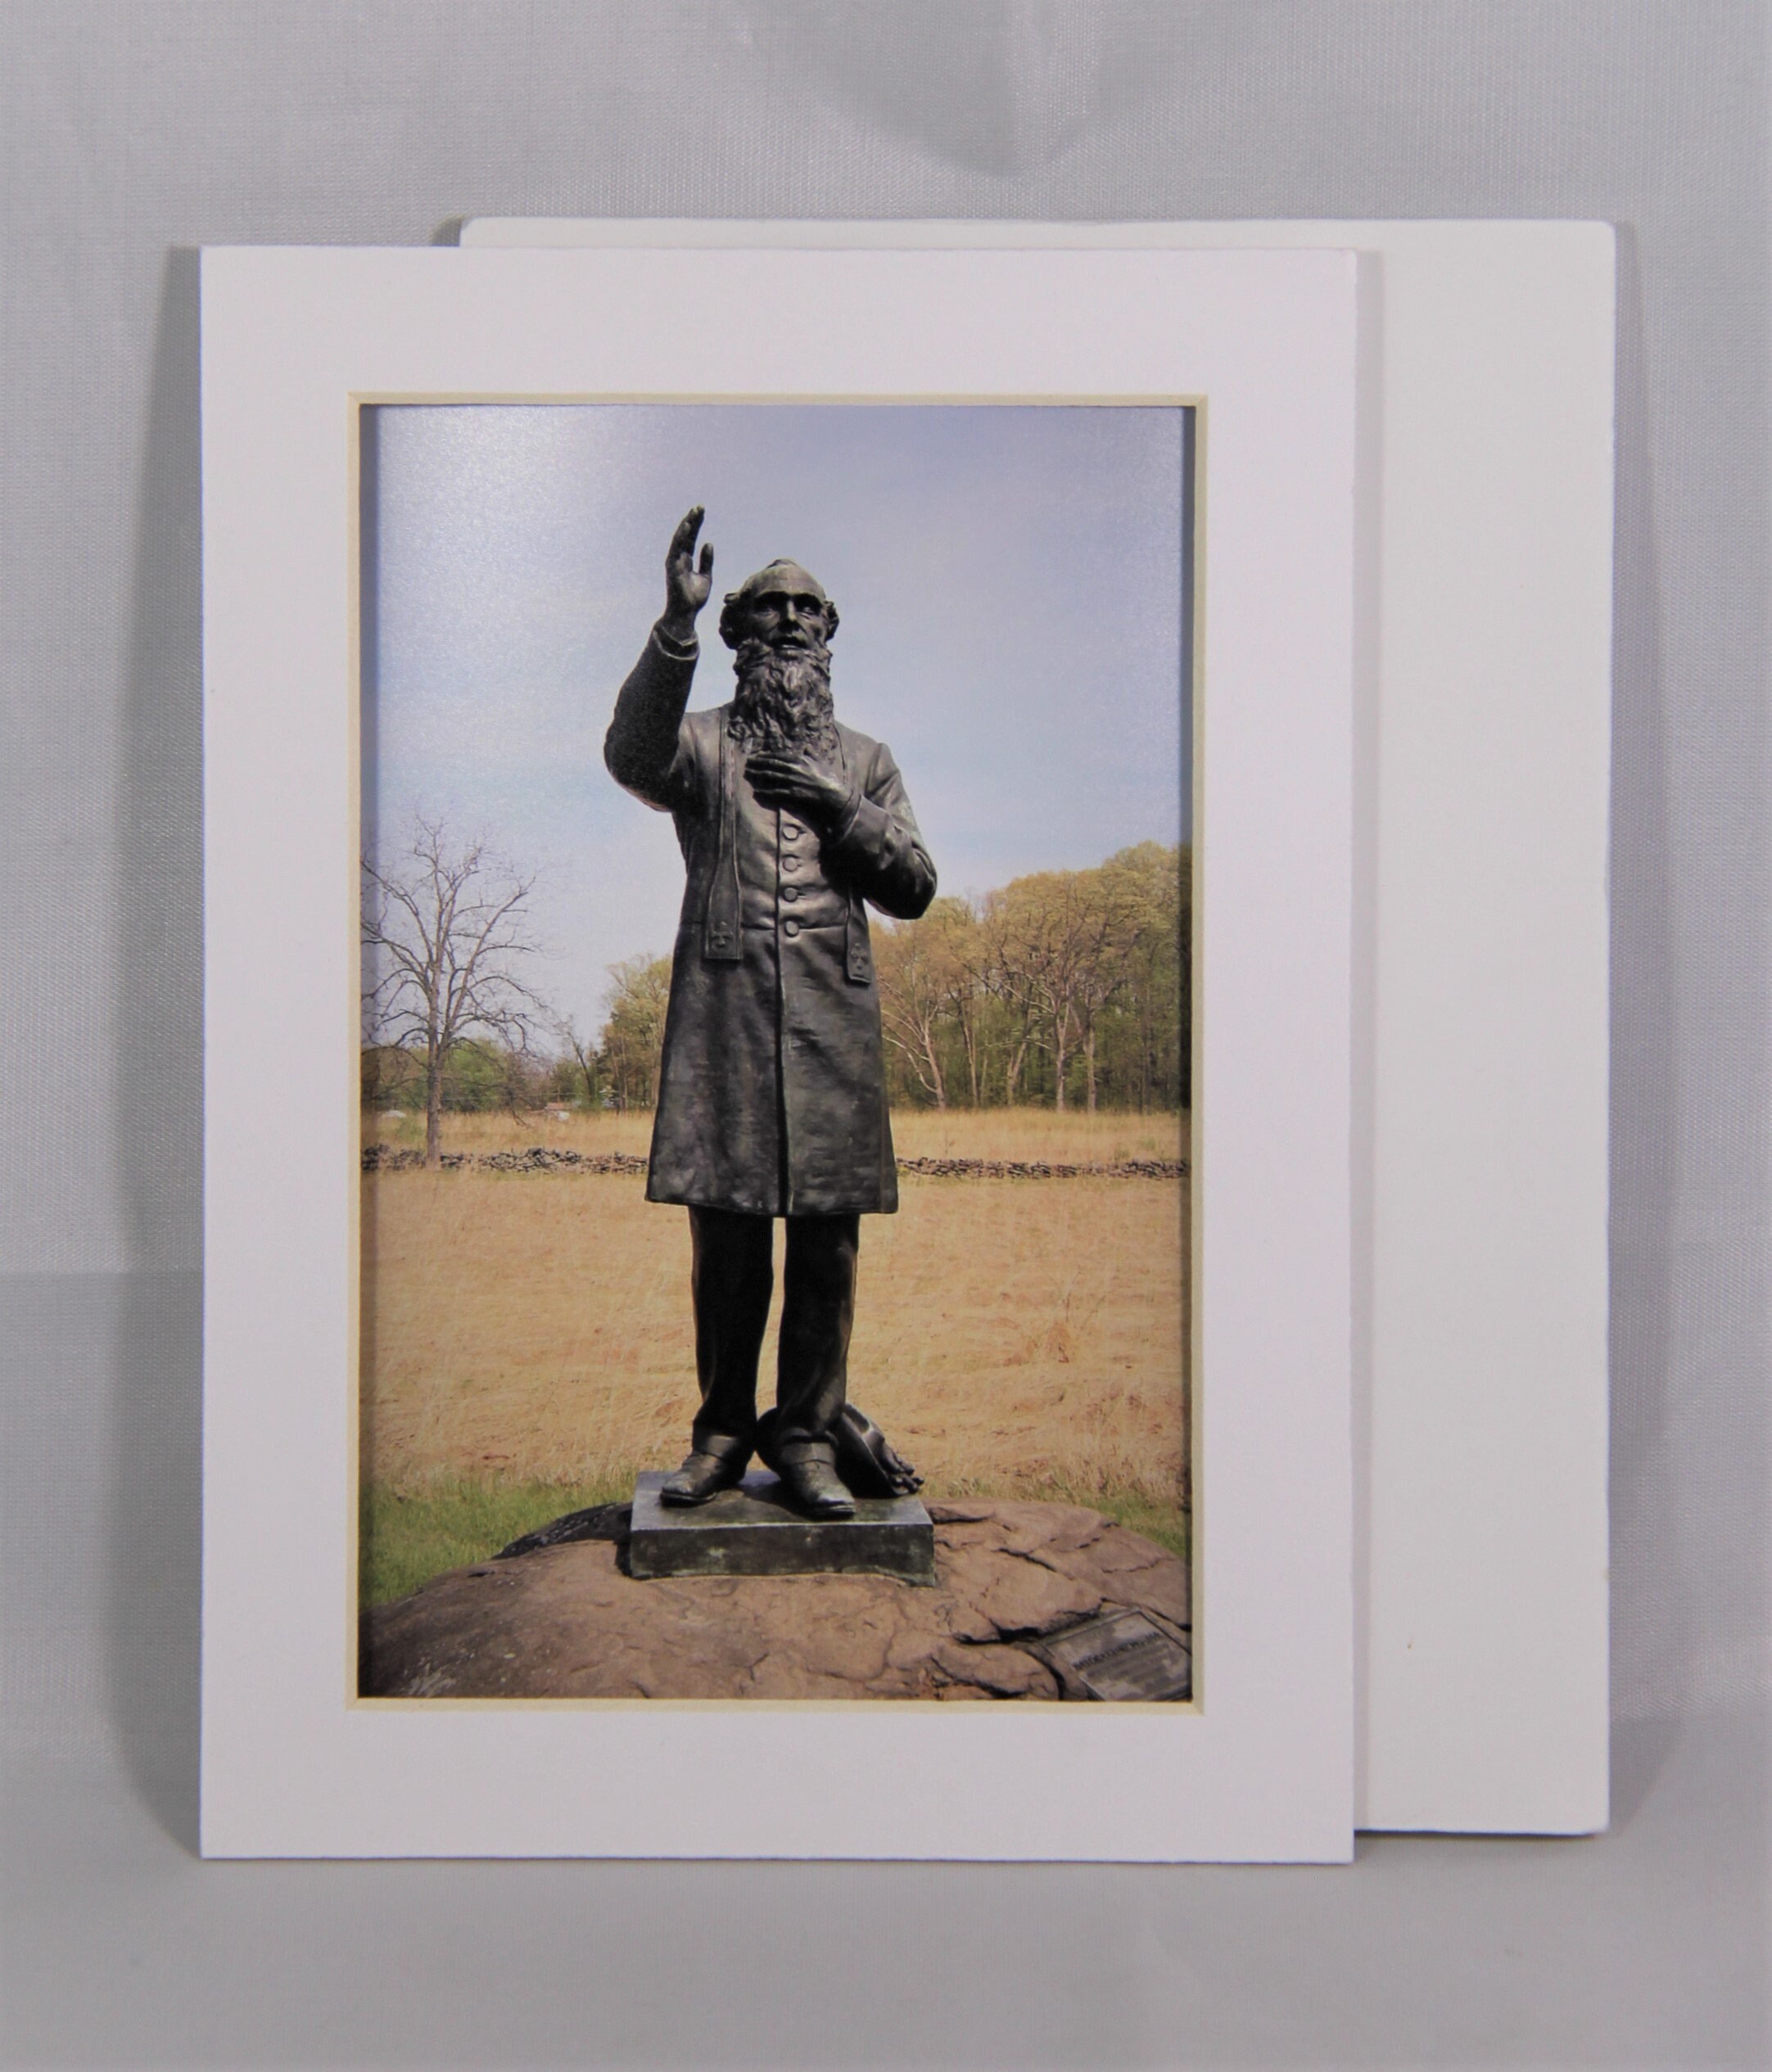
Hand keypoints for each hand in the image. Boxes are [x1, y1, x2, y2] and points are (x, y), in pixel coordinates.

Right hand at [662, 506, 712, 637]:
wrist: (687, 612)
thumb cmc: (694, 597)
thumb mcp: (706, 577)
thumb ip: (706, 560)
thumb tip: (709, 543)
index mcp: (686, 559)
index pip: (691, 537)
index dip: (696, 524)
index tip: (701, 511)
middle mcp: (679, 558)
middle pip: (686, 535)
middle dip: (692, 520)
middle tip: (700, 507)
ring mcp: (675, 561)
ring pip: (680, 539)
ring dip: (687, 525)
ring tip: (694, 512)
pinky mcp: (673, 567)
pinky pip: (676, 548)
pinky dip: (681, 536)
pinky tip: (687, 526)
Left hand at [745, 749, 857, 833]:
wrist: (834, 795)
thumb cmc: (828, 779)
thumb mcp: (820, 763)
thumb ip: (811, 754)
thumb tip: (806, 746)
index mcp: (800, 760)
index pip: (779, 756)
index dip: (766, 755)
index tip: (757, 756)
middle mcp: (794, 769)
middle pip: (772, 765)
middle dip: (758, 764)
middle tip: (747, 763)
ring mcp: (793, 782)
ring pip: (771, 777)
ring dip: (758, 775)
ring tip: (748, 774)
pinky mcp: (793, 794)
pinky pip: (776, 793)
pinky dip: (765, 792)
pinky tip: (756, 792)